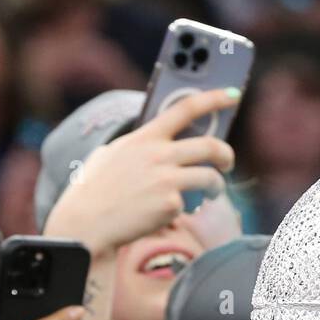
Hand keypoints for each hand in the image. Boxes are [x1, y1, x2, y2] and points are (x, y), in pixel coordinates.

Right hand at [44, 88, 237, 257]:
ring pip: (210, 178)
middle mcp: (159, 154)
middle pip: (210, 146)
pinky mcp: (171, 204)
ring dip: (217, 186)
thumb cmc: (94, 190)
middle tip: (227, 162)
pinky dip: (180, 210)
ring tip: (212, 194)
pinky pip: (188, 205)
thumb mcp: (112, 153)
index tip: (233, 95)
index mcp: (145, 137)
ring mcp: (166, 179)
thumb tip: (162, 142)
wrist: (86, 223)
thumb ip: (139, 144)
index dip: (213, 99)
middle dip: (226, 154)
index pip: (185, 108)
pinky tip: (161, 215)